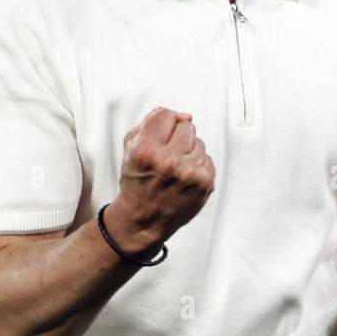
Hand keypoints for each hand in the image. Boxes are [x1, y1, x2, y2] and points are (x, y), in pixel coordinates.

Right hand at [107, 107, 214, 255]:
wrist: (143, 221)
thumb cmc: (137, 183)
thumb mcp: (130, 149)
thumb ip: (151, 123)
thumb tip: (184, 115)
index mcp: (145, 151)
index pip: (166, 114)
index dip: (162, 124)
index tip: (158, 136)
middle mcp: (168, 162)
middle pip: (186, 125)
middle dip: (176, 136)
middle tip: (166, 154)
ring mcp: (189, 173)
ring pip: (198, 141)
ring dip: (188, 151)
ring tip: (174, 169)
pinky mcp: (204, 183)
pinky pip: (207, 158)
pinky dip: (197, 165)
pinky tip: (184, 178)